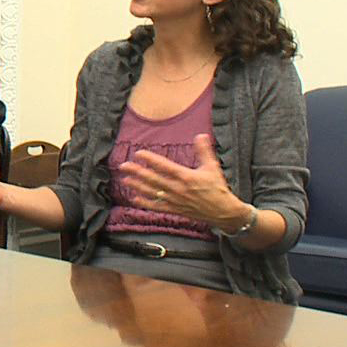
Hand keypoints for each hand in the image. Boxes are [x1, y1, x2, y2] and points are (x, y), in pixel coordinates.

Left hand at [117, 134, 244, 228]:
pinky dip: (145, 203)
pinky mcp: (175, 209)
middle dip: (137, 172)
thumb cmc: (217, 188)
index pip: (164, 166)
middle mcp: (178, 189)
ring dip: (137, 186)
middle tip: (124, 166)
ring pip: (152, 193)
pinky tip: (134, 198)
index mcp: (186, 177)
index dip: (150, 160)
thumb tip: (201, 135)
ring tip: (125, 180)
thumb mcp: (212, 167)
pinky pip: (157, 207)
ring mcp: (175, 200)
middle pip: (153, 180)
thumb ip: (204, 151)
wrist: (223, 211)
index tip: (139, 153)